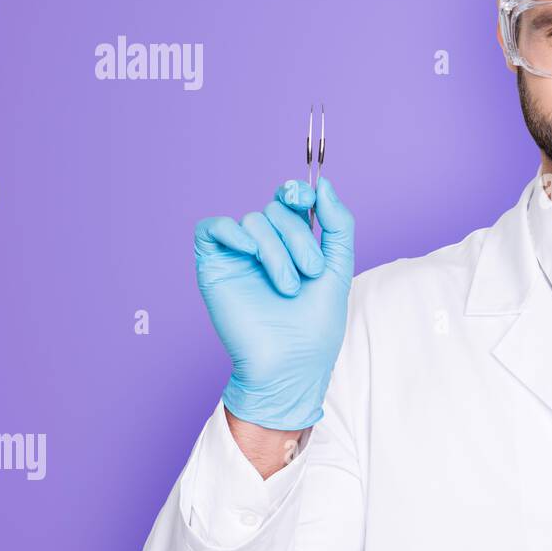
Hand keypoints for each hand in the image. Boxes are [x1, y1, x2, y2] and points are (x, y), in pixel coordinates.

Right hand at [194, 176, 354, 430]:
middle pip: (275, 210)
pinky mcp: (214, 267)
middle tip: (311, 272)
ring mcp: (238, 256)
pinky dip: (233, 232)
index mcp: (292, 244)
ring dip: (276, 251)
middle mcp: (264, 246)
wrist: (292, 365)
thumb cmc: (316, 326)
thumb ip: (338, 224)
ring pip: (253, 220)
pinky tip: (251, 253)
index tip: (307, 199)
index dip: (295, 192)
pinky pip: (212, 228)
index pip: (288, 200)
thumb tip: (324, 185)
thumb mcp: (339, 267)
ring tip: (288, 287)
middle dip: (298, 237)